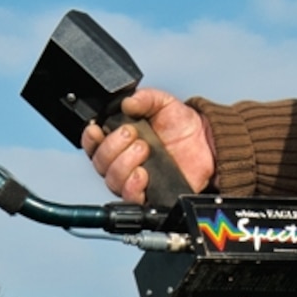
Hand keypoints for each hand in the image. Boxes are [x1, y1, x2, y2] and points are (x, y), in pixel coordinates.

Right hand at [78, 86, 215, 201]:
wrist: (206, 142)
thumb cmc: (180, 124)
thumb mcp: (162, 102)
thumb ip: (144, 98)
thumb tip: (127, 102)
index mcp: (118, 139)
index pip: (93, 143)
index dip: (90, 138)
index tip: (97, 129)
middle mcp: (121, 161)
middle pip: (100, 163)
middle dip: (113, 147)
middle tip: (133, 134)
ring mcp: (133, 179)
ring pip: (112, 181)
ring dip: (123, 165)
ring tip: (143, 149)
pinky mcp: (148, 194)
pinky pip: (130, 198)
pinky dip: (132, 187)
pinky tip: (142, 174)